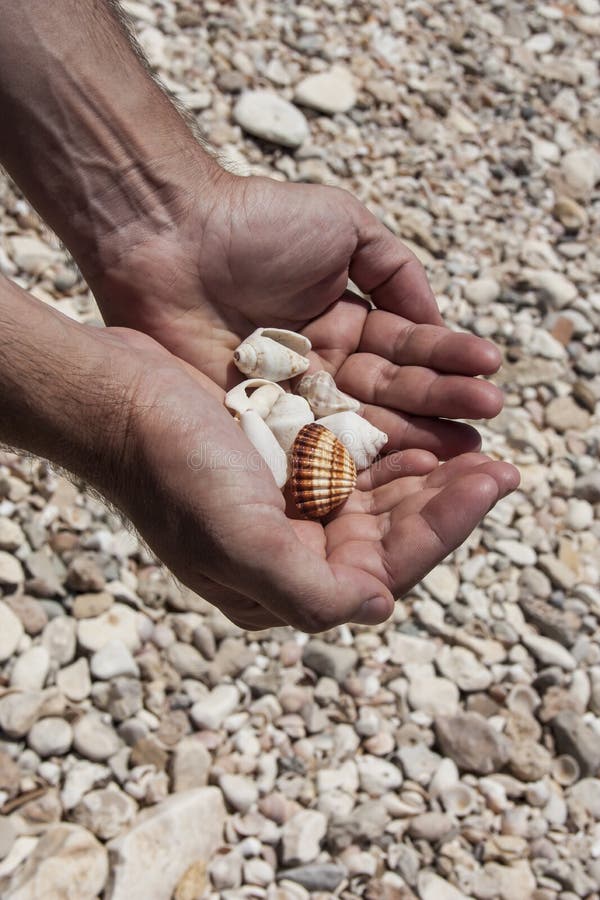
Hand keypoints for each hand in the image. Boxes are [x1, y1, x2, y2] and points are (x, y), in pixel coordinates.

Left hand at [91, 172, 503, 459]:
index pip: (407, 349)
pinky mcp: (259, 424)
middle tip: (487, 416)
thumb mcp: (344, 226)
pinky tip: (398, 466)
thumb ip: (395, 271)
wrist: (168, 237)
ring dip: (413, 435)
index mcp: (347, 323)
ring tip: (462, 448)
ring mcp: (293, 399)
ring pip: (361, 422)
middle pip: (391, 393)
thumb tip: (436, 319)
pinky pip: (313, 441)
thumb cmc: (255, 222)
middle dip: (442, 402)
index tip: (489, 369)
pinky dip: (354, 454)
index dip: (447, 358)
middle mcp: (326, 367)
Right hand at [101, 329, 517, 630]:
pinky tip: (421, 429)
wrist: (115, 400)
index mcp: (279, 583)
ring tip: (474, 446)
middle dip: (446, 502)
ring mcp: (286, 506)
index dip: (444, 530)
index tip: (494, 484)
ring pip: (377, 496)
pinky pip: (352, 461)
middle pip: (388, 534)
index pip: (383, 570)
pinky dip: (388, 447)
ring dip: (425, 473)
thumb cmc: (169, 469)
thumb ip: (308, 590)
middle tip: (501, 466)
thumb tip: (380, 608)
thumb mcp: (236, 541)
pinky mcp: (281, 463)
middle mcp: (288, 551)